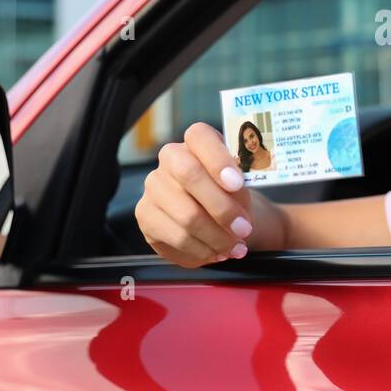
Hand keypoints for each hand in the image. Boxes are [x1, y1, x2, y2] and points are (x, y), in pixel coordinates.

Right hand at [135, 122, 261, 266]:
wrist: (221, 218)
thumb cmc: (233, 195)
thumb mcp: (243, 187)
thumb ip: (239, 191)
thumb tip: (237, 214)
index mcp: (196, 142)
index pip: (199, 136)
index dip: (218, 159)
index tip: (237, 184)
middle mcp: (169, 159)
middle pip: (189, 175)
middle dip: (221, 207)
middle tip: (244, 229)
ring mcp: (153, 187)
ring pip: (185, 215)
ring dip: (216, 237)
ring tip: (235, 247)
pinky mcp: (145, 217)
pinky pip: (175, 239)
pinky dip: (202, 251)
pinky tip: (216, 253)